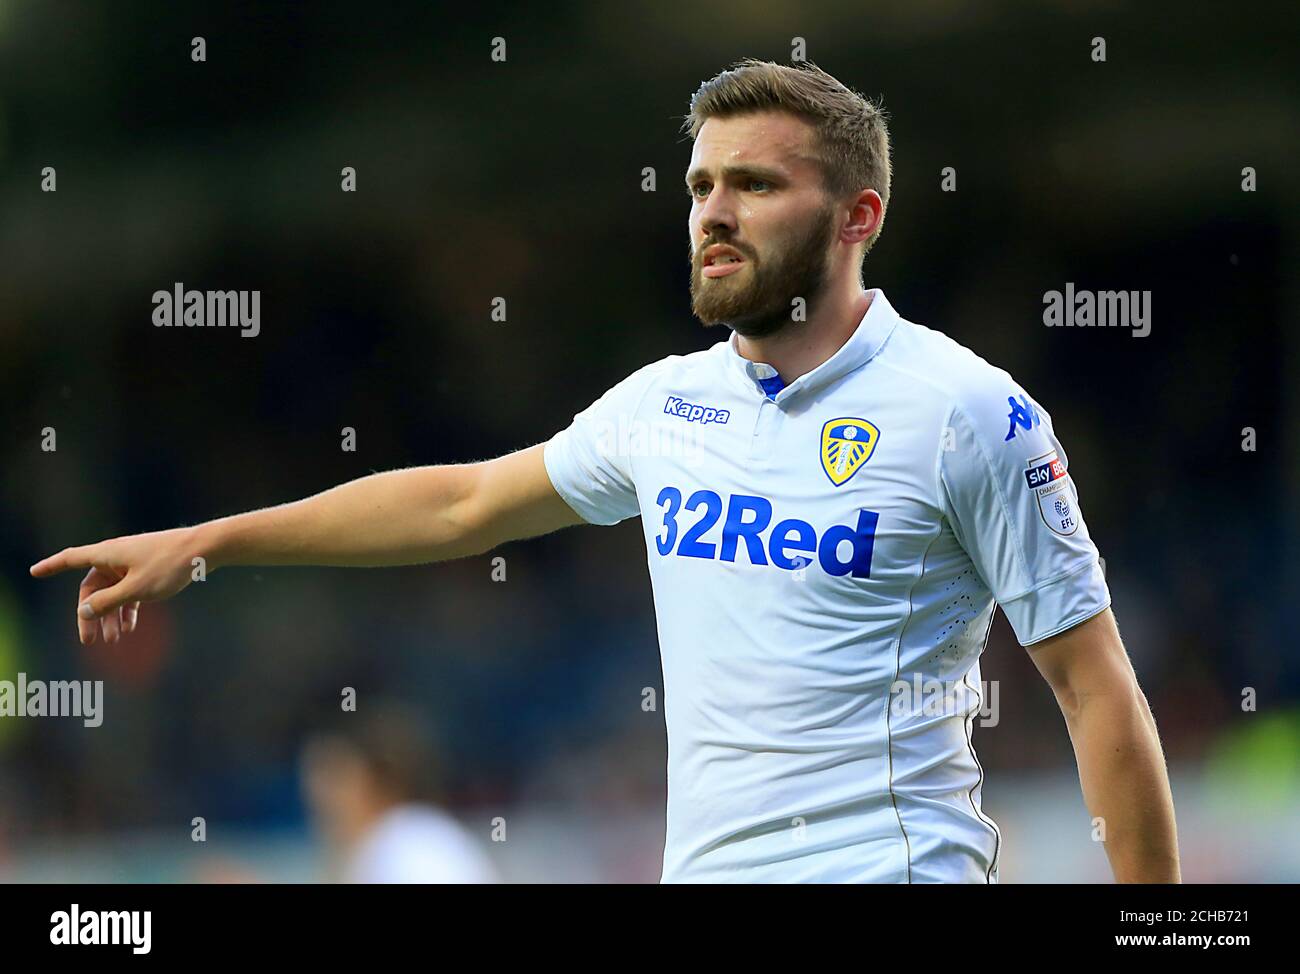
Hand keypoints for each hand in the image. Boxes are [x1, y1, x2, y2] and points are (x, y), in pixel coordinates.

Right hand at [30, 526, 207, 644]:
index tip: (34, 572)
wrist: (205, 550)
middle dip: (90, 615)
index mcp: (107, 554)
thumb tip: (83, 610)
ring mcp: (133, 563)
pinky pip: (129, 591)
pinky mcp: (148, 569)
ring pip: (112, 592)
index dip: (51, 566)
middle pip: (93, 588)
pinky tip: (131, 627)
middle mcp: (116, 556)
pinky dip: (128, 608)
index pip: (71, 559)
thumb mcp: (136, 589)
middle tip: (91, 642)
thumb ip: (108, 601)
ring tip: (116, 639)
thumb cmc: (169, 565)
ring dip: (111, 615)